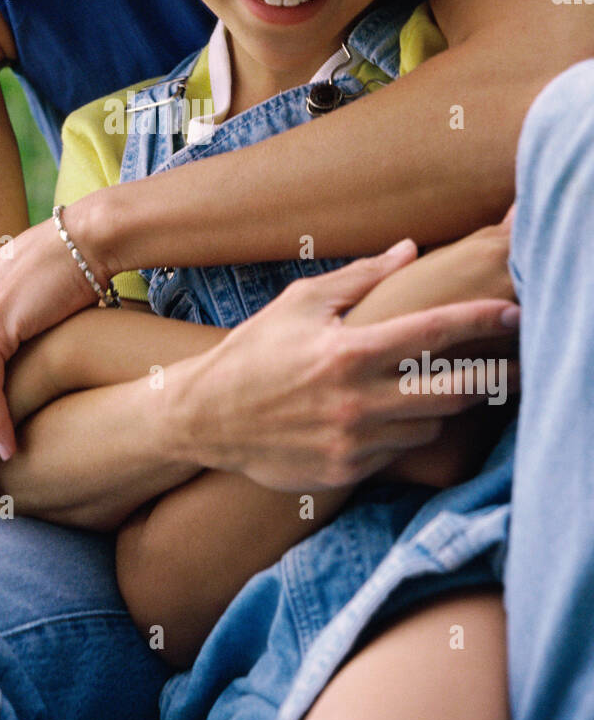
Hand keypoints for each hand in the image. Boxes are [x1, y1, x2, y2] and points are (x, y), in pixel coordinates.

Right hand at [175, 240, 520, 491]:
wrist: (206, 416)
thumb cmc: (255, 349)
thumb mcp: (301, 302)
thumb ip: (361, 276)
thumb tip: (410, 249)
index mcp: (348, 350)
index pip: (433, 332)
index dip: (480, 322)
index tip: (512, 315)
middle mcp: (355, 399)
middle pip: (452, 390)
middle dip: (490, 376)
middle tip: (512, 364)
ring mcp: (352, 440)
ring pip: (430, 424)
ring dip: (440, 405)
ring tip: (432, 387)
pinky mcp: (346, 470)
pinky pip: (399, 451)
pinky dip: (404, 431)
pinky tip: (390, 415)